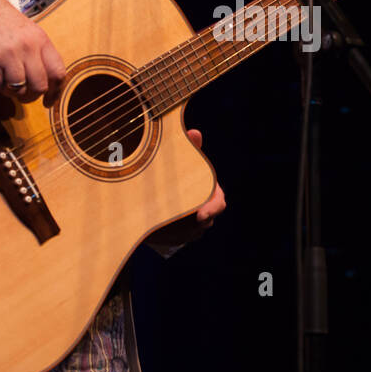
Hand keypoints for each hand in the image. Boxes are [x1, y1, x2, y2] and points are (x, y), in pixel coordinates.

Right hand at [0, 0, 66, 100]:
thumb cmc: (4, 22)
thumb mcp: (30, 32)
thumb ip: (39, 54)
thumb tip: (46, 84)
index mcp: (41, 40)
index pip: (58, 72)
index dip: (55, 92)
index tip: (48, 101)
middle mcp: (27, 47)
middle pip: (39, 86)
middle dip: (31, 96)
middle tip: (23, 94)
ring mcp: (8, 54)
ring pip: (18, 89)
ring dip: (11, 92)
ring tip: (5, 82)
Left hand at [144, 128, 226, 252]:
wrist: (156, 186)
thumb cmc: (173, 168)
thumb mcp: (180, 156)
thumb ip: (187, 146)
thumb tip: (195, 132)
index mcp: (209, 192)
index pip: (218, 203)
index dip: (212, 209)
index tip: (200, 215)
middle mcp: (204, 211)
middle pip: (204, 222)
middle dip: (192, 224)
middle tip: (175, 224)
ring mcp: (192, 226)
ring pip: (189, 233)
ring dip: (177, 231)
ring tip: (158, 224)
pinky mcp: (177, 235)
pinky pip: (175, 239)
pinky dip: (165, 235)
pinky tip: (152, 230)